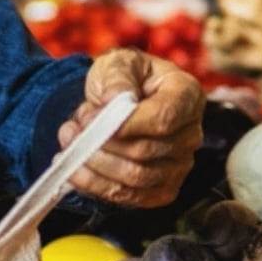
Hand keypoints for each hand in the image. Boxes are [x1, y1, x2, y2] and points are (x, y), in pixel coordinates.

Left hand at [60, 49, 204, 207]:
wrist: (117, 101)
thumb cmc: (123, 79)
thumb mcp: (117, 63)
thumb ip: (117, 76)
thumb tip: (113, 99)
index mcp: (187, 96)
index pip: (164, 117)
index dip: (127, 124)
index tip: (93, 120)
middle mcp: (190, 134)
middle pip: (145, 151)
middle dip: (100, 142)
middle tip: (72, 128)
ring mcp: (179, 166)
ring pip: (135, 178)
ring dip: (94, 164)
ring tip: (71, 143)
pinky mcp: (162, 189)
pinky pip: (130, 197)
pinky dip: (96, 186)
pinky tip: (75, 170)